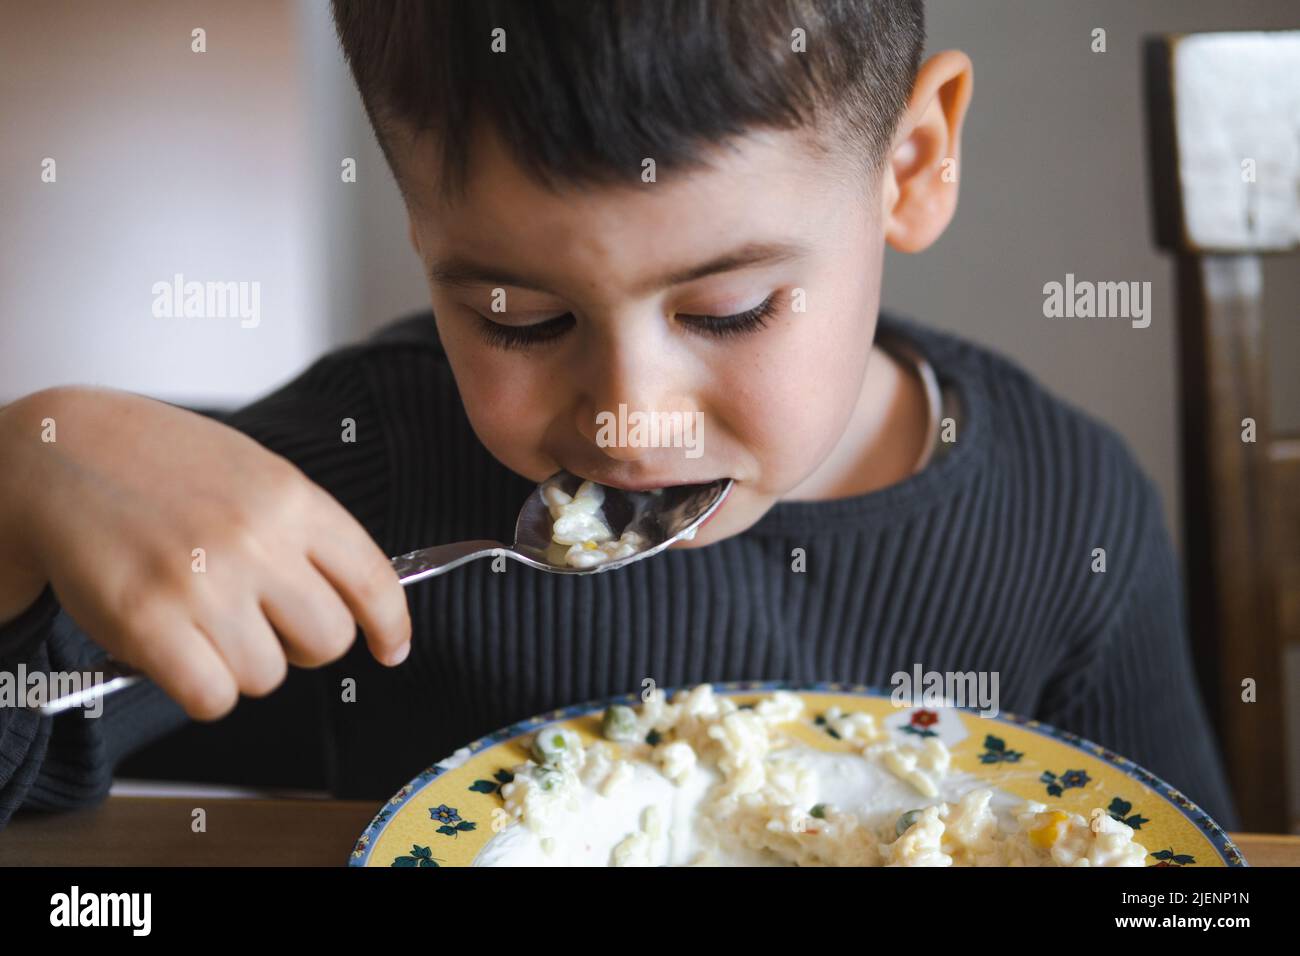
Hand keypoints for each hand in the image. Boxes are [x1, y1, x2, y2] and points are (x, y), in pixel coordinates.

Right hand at [0, 386, 411, 720]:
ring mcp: (204, 582)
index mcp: (292, 498)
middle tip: (262, 624)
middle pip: (327, 641)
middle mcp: (257, 540)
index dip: (389, 626)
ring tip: (200, 620)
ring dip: (238, 664)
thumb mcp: (254, 473)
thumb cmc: (158, 465)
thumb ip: (306, 532)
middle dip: (301, 646)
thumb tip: (359, 604)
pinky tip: (177, 650)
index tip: (390, 649)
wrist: (56, 452)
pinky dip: (199, 689)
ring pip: (267, 677)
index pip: (373, 581)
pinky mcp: (147, 621)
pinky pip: (213, 698)